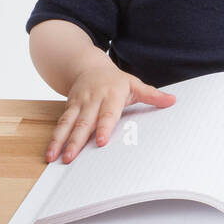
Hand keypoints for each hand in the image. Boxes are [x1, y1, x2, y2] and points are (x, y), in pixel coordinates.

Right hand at [46, 64, 175, 162]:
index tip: (102, 141)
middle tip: (70, 158)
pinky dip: (54, 138)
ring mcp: (78, 104)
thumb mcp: (135, 84)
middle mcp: (92, 100)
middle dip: (76, 141)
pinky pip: (60, 124)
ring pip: (68, 124)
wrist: (87, 65)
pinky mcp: (68, 107)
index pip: (108, 114)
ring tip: (54, 158)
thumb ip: (152, 95)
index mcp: (111, 95)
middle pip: (84, 122)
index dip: (104, 127)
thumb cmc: (115, 80)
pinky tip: (50, 153)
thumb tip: (173, 101)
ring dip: (60, 141)